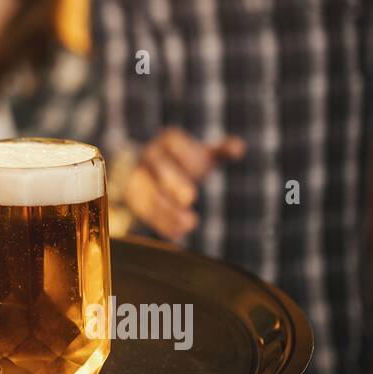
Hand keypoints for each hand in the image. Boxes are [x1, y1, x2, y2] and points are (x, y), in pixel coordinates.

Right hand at [126, 128, 245, 243]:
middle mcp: (149, 156)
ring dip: (167, 209)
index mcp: (168, 141)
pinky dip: (161, 222)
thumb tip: (239, 147)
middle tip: (190, 197)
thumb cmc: (182, 162)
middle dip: (173, 182)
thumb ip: (220, 151)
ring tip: (189, 223)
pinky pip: (144, 210)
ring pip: (148, 191)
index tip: (197, 169)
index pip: (173, 143)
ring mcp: (137, 176)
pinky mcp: (133, 197)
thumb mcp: (202, 155)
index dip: (185, 156)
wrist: (147, 171)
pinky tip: (178, 232)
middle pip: (158, 167)